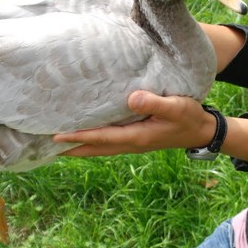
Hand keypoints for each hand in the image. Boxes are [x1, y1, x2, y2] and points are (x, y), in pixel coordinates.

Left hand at [53, 90, 216, 156]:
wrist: (201, 131)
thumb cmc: (189, 117)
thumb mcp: (175, 106)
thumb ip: (154, 103)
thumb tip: (131, 99)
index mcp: (137, 136)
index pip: (102, 137)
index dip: (79, 137)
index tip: (57, 137)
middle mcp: (131, 143)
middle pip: (95, 148)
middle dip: (72, 148)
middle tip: (46, 146)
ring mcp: (133, 143)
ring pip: (100, 148)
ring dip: (80, 147)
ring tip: (58, 144)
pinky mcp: (136, 138)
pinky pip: (108, 143)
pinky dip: (92, 142)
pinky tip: (85, 136)